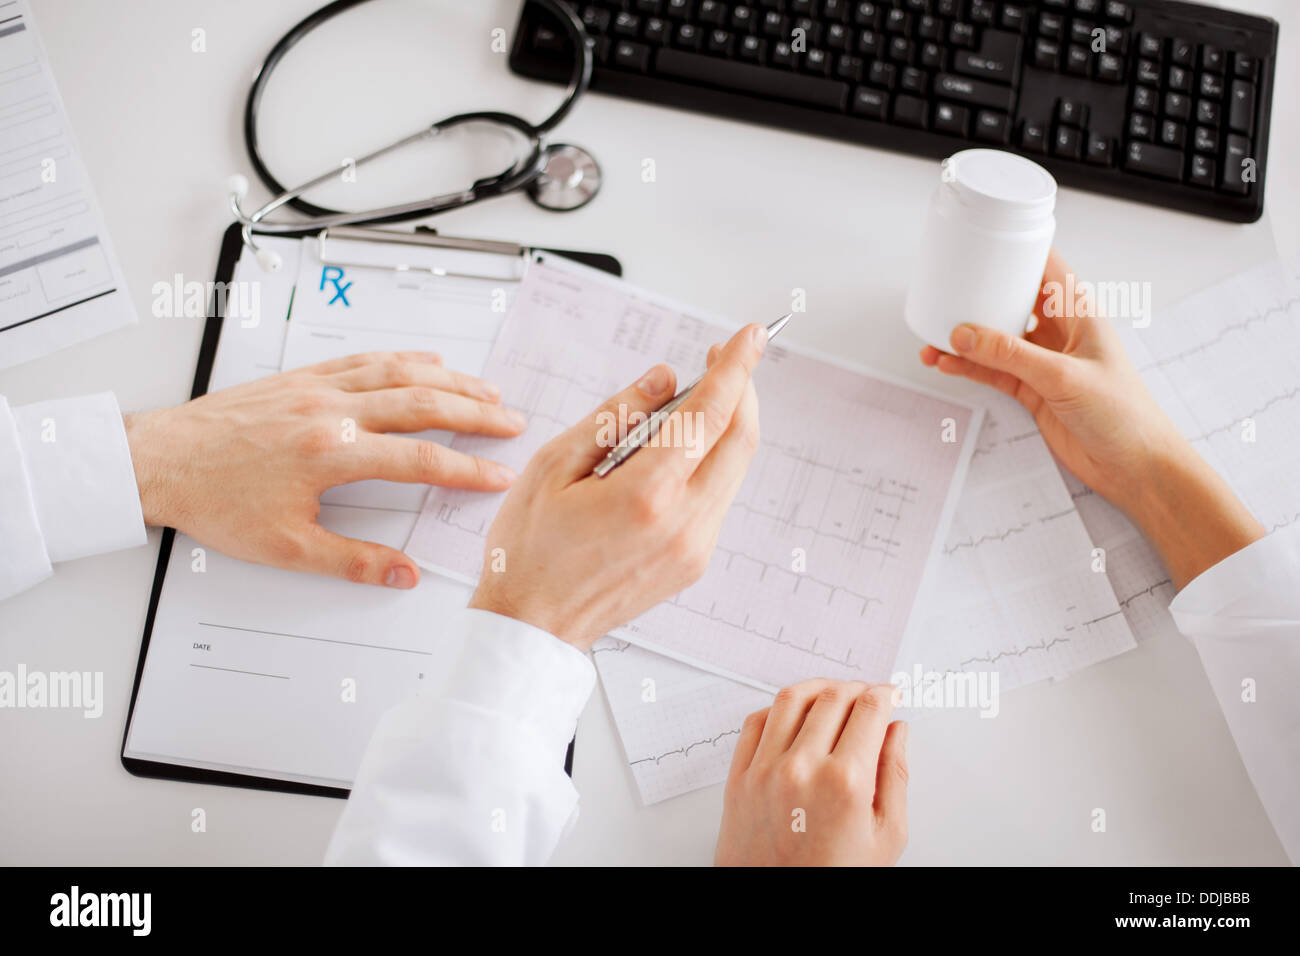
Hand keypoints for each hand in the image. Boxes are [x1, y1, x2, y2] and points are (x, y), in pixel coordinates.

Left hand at [124, 351, 523, 587]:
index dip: (466, 469)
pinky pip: (365, 359)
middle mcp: (331, 411)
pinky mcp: (303, 377)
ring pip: (399, 373)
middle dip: (475, 413)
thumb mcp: (287, 547)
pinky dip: (403, 359)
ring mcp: (318, 388)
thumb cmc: (216, 502)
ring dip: (449, 381)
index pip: (419, 458)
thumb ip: (352, 562)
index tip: (498, 475)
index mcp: (331, 453)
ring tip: (486, 390)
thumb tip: (402, 574)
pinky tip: (428, 362)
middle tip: (511, 421)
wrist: (161, 461)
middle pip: (422, 404)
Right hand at [468, 324, 765, 650]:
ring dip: (725, 427)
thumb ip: (615, 414)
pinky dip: (708, 462)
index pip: (711, 414)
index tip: (750, 335)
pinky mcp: (695, 562)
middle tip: (721, 359)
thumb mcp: (554, 465)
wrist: (533, 626)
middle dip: (741, 390)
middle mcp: (684, 523)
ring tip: (683, 408)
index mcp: (647, 495)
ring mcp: (696, 547)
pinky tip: (673, 455)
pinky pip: (718, 496)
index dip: (736, 366)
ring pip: (734, 469)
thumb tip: (664, 379)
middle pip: (740, 440)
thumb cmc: (529, 548)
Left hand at [715, 680, 907, 866]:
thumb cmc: (833, 877)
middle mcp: (802, 767)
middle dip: (857, 689)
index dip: (885, 694)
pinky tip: (794, 713)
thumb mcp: (885, 836)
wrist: (777, 904)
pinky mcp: (738, 776)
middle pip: (833, 698)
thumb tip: (897, 731)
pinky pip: (756, 721)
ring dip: (818, 687)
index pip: (869, 709)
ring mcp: (765, 769)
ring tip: (833, 694)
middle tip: (867, 696)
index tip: (890, 695)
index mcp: (846, 782)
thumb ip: (895, 775)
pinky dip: (778, 707)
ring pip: (791, 699)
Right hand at [921, 249, 1262, 588]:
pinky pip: (993, 371)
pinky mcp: (1032, 389)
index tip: (980, 246)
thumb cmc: (1124, 415)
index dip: (1014, 254)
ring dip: (965, 340)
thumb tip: (966, 335)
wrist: (1134, 466)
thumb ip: (1011, 355)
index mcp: (1079, 313)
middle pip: (1012, 302)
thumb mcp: (1063, 377)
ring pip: (996, 340)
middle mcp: (1060, 332)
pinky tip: (947, 364)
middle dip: (978, 298)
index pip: (1044, 268)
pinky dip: (969, 367)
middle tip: (944, 296)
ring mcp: (1044, 361)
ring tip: (933, 339)